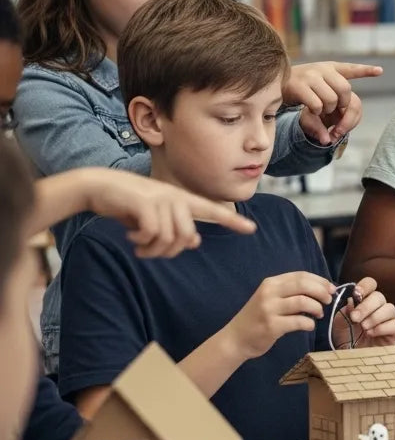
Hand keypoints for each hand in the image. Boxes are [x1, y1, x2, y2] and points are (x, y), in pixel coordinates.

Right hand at [87, 170, 255, 256]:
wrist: (98, 186)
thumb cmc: (127, 204)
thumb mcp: (155, 218)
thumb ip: (176, 228)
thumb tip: (195, 242)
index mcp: (182, 200)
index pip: (213, 210)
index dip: (232, 221)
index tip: (252, 228)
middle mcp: (176, 197)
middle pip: (187, 237)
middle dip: (168, 252)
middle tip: (148, 252)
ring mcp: (161, 199)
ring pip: (170, 238)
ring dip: (152, 250)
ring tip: (139, 247)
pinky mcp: (145, 203)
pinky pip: (153, 234)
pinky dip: (141, 242)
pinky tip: (131, 238)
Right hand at [224, 272, 334, 358]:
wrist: (236, 338)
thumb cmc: (258, 318)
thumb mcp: (270, 298)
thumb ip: (290, 292)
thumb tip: (322, 289)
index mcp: (271, 283)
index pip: (300, 275)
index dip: (319, 281)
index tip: (331, 288)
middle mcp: (269, 293)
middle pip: (303, 285)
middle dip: (321, 291)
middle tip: (328, 300)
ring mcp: (269, 309)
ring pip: (303, 302)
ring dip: (317, 308)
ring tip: (319, 314)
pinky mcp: (272, 326)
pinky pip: (299, 321)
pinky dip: (309, 323)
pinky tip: (309, 325)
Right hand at [285, 62, 381, 143]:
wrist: (274, 88)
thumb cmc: (301, 94)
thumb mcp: (317, 101)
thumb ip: (329, 115)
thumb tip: (329, 141)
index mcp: (331, 69)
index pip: (351, 69)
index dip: (365, 70)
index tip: (380, 71)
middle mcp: (323, 69)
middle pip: (346, 90)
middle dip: (343, 107)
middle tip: (335, 114)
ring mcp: (311, 76)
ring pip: (332, 100)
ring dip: (328, 111)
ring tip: (320, 110)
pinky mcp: (300, 85)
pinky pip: (317, 105)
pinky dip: (317, 112)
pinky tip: (311, 110)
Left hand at [331, 277, 394, 347]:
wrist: (350, 358)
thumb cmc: (346, 339)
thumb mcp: (340, 322)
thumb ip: (346, 310)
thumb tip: (353, 300)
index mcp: (364, 301)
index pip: (370, 285)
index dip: (365, 286)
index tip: (357, 293)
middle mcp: (378, 308)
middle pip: (379, 296)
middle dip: (366, 306)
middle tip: (355, 318)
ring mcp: (388, 319)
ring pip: (389, 308)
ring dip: (374, 317)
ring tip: (363, 327)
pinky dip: (382, 327)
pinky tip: (371, 333)